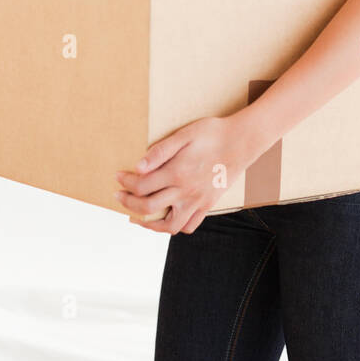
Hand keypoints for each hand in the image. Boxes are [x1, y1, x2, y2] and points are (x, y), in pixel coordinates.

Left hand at [115, 111, 260, 234]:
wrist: (242, 141)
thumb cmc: (212, 133)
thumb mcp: (184, 135)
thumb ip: (160, 152)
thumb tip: (138, 167)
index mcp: (177, 172)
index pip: (141, 186)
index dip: (125, 183)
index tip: (117, 177)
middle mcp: (186, 192)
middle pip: (148, 208)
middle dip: (128, 203)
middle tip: (119, 196)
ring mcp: (198, 202)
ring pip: (169, 226)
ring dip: (149, 224)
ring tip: (138, 217)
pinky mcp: (208, 205)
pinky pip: (189, 226)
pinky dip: (174, 227)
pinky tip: (166, 217)